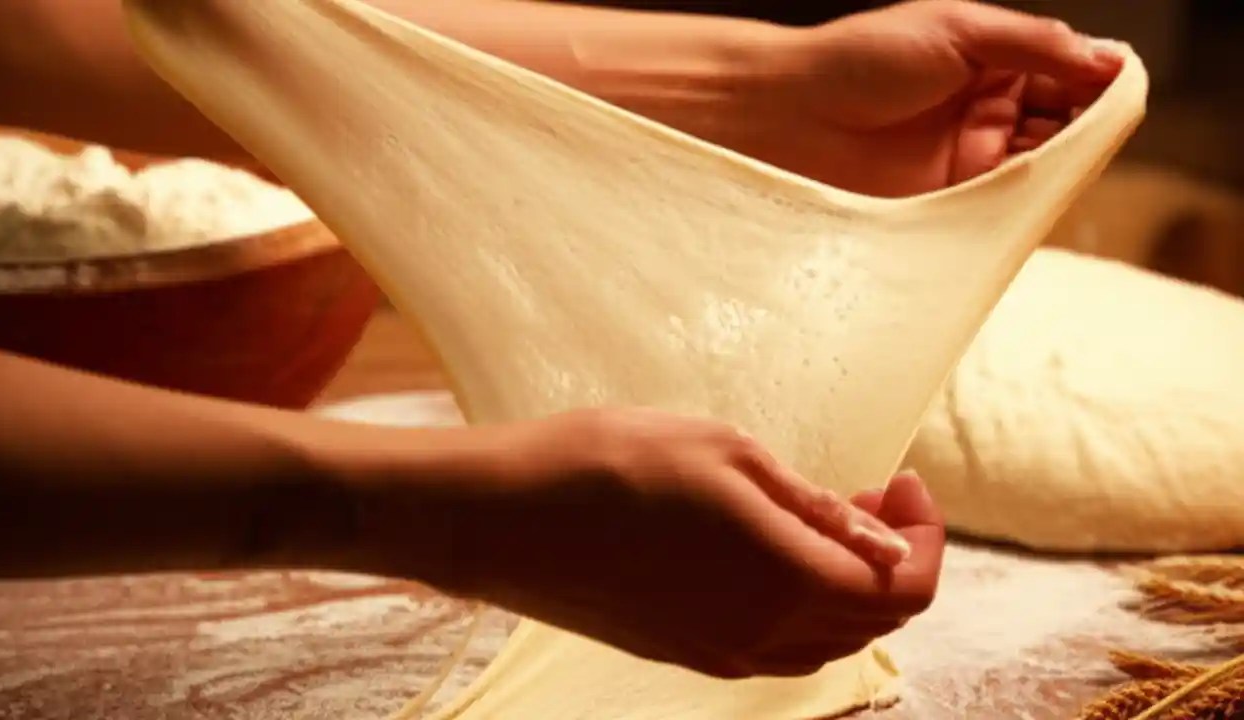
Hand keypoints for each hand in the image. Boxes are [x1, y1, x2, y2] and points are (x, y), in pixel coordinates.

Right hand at [444, 407, 944, 678]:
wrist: (502, 516)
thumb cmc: (608, 464)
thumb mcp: (725, 454)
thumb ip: (814, 507)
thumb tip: (888, 542)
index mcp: (783, 577)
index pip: (904, 586)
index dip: (926, 537)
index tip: (903, 482)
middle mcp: (760, 632)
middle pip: (874, 619)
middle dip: (894, 557)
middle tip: (868, 494)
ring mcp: (720, 651)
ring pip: (828, 641)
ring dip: (850, 586)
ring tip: (823, 520)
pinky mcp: (683, 652)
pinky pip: (779, 649)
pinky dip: (805, 610)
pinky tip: (774, 557)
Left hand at [677, 0, 1124, 196]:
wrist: (785, 114)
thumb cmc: (857, 60)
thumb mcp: (957, 29)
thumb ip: (1033, 43)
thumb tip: (1107, 59)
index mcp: (989, 60)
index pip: (1066, 71)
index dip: (1097, 79)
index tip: (1121, 88)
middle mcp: (983, 111)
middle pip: (1063, 123)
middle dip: (1088, 125)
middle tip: (1104, 127)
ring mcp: (966, 158)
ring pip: (1039, 167)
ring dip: (1064, 164)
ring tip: (1075, 157)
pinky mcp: (945, 203)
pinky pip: (1002, 207)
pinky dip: (1028, 202)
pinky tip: (1042, 193)